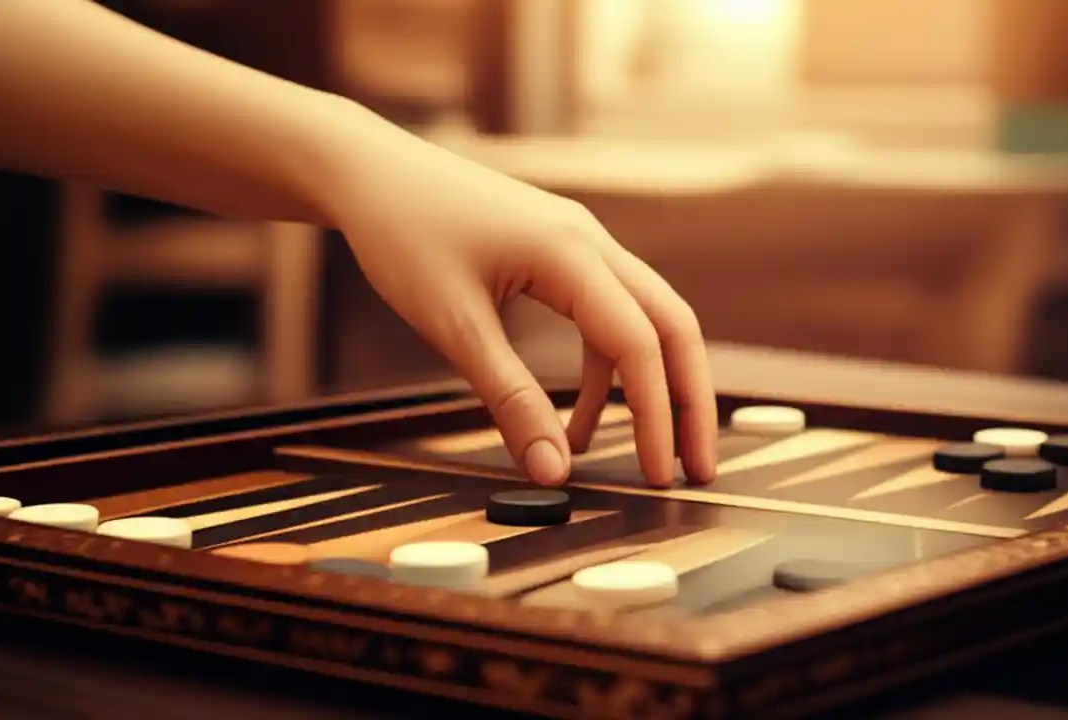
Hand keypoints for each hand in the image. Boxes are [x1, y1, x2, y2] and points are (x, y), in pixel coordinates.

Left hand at [321, 113, 717, 487]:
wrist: (369, 170)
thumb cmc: (402, 235)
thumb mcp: (453, 326)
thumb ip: (510, 399)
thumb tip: (553, 471)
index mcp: (569, 252)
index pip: (639, 342)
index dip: (657, 416)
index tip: (658, 478)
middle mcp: (591, 242)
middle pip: (671, 325)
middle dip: (688, 401)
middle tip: (698, 469)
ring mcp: (580, 243)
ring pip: (645, 320)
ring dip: (652, 387)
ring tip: (646, 453)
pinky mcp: (561, 254)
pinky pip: (604, 316)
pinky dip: (604, 371)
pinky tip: (581, 420)